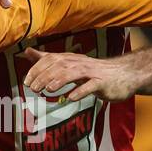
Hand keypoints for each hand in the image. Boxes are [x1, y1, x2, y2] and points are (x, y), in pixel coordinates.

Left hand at [21, 47, 139, 102]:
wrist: (125, 74)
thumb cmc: (94, 72)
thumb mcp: (70, 64)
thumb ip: (48, 59)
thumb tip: (27, 52)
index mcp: (70, 59)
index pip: (50, 60)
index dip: (37, 69)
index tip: (27, 82)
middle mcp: (79, 63)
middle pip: (59, 66)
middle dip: (44, 76)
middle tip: (33, 89)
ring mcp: (92, 73)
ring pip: (73, 74)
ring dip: (58, 81)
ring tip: (47, 90)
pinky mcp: (102, 83)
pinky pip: (90, 87)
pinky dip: (79, 92)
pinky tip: (70, 98)